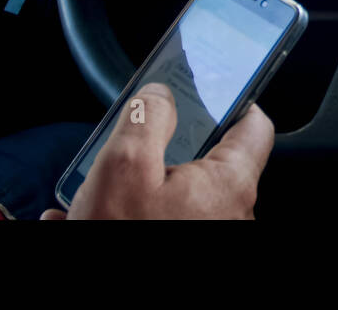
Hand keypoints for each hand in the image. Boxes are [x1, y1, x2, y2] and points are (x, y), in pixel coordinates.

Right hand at [41, 83, 274, 219]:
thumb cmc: (124, 238)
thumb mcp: (125, 165)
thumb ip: (147, 118)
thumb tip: (160, 94)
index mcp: (229, 183)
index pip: (255, 125)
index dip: (233, 98)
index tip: (212, 85)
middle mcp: (227, 214)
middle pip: (205, 161)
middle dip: (162, 148)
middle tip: (128, 142)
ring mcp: (204, 235)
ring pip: (171, 197)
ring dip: (131, 188)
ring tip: (92, 188)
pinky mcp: (178, 251)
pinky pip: (154, 223)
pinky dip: (123, 217)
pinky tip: (82, 221)